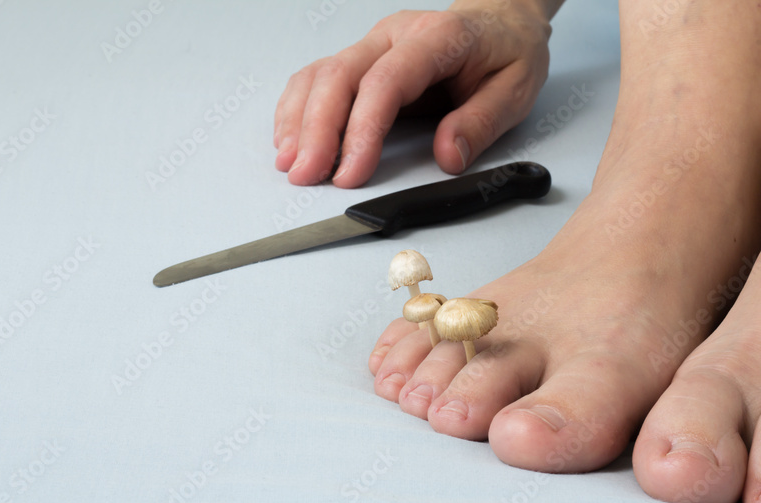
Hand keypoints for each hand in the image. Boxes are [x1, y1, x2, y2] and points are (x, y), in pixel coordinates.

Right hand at [273, 1, 553, 186]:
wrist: (500, 23)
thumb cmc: (505, 54)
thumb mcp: (515, 90)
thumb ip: (481, 123)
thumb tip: (448, 156)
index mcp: (437, 37)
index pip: (385, 81)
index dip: (361, 129)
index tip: (350, 172)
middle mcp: (394, 36)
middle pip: (339, 76)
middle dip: (317, 131)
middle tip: (308, 175)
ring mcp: (371, 45)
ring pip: (319, 75)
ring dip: (299, 122)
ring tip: (292, 164)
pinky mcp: (359, 60)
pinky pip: (315, 78)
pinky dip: (297, 111)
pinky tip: (290, 141)